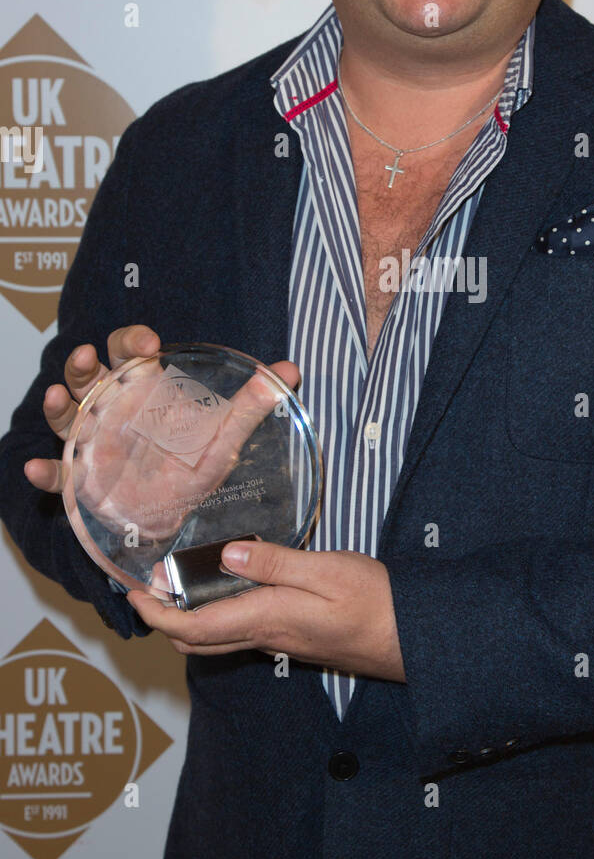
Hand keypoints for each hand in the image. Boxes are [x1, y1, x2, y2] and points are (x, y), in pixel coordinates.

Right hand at [24, 325, 300, 540]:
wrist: (170, 516)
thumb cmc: (190, 465)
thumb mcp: (223, 438)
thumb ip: (252, 404)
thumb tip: (290, 371)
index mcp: (141, 389)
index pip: (129, 350)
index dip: (132, 341)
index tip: (148, 345)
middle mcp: (110, 409)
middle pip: (89, 375)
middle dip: (83, 363)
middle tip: (90, 357)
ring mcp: (90, 443)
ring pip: (66, 415)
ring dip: (59, 404)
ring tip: (59, 396)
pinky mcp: (81, 480)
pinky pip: (56, 474)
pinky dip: (44, 472)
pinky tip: (37, 470)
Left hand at [127, 540, 405, 681]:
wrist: (412, 639)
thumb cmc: (376, 601)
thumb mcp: (327, 570)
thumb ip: (275, 564)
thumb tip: (224, 556)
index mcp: (267, 618)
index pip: (193, 626)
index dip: (156, 612)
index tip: (132, 592)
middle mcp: (266, 637)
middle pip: (196, 640)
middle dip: (164, 617)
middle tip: (151, 584)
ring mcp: (280, 643)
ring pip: (218, 639)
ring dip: (189, 617)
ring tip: (180, 582)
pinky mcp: (294, 640)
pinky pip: (242, 634)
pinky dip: (219, 616)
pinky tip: (229, 589)